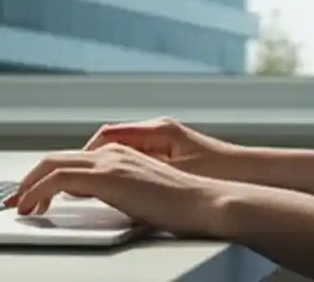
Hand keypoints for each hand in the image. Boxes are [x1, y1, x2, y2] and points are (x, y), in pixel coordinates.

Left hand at [2, 143, 232, 237]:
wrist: (202, 202)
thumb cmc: (179, 205)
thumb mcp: (139, 194)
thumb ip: (114, 191)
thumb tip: (90, 196)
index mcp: (120, 153)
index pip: (71, 159)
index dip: (45, 175)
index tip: (31, 195)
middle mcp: (111, 151)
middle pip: (55, 157)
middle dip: (29, 179)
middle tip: (14, 200)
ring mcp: (109, 161)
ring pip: (52, 163)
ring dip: (29, 186)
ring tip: (20, 206)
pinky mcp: (108, 176)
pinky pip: (59, 178)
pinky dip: (38, 190)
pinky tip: (33, 206)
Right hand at [81, 116, 241, 178]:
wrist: (249, 174)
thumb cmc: (218, 172)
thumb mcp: (173, 173)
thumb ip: (138, 172)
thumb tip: (109, 176)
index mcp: (157, 130)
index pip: (106, 133)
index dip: (83, 153)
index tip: (66, 171)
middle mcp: (159, 129)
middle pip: (109, 138)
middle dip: (86, 158)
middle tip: (64, 180)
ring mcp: (165, 138)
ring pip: (121, 147)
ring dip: (101, 163)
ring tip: (83, 185)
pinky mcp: (172, 150)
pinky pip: (135, 155)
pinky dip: (119, 167)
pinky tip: (115, 185)